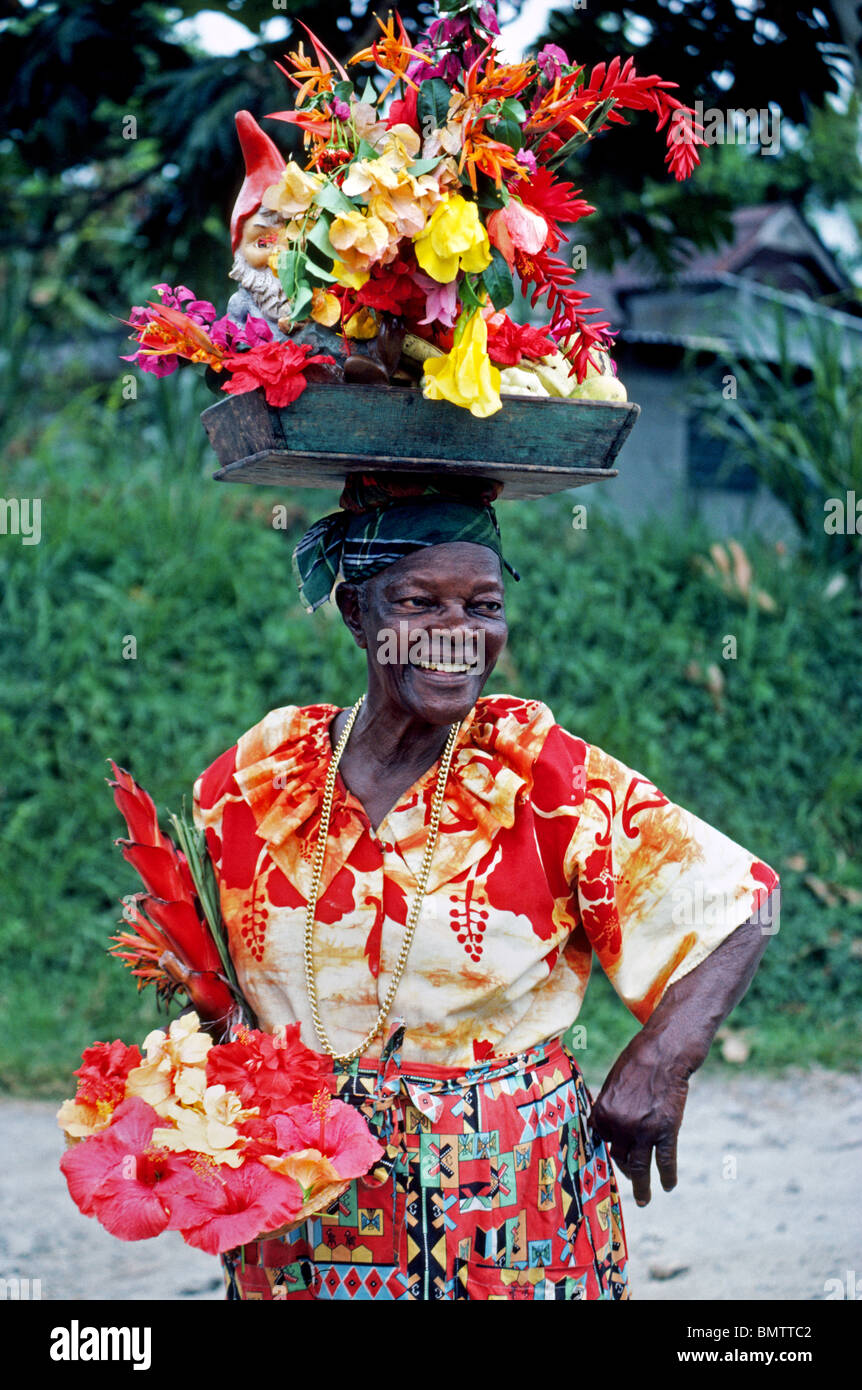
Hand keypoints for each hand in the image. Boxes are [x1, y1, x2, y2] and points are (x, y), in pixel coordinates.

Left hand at [589, 1032, 690, 1205]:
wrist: (664, 1053)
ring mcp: (643, 1130)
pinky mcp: (666, 1131)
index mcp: (602, 1113)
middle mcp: (620, 1125)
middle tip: (632, 1181)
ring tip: (644, 1200)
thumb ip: (608, 1108)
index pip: (603, 1141)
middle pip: (620, 1158)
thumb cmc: (636, 1063)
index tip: (618, 1156)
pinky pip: (665, 1161)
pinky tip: (668, 1185)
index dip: (612, 1147)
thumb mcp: (612, 1084)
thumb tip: (605, 1129)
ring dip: (642, 1188)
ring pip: (640, 1168)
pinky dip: (667, 1176)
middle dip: (625, 1171)